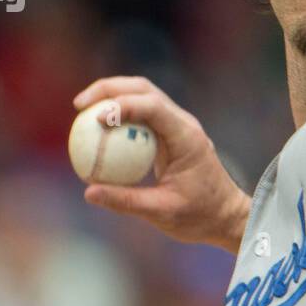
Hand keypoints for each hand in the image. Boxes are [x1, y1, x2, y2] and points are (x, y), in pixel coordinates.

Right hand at [72, 77, 250, 251]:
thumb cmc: (200, 216)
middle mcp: (183, 124)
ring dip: (113, 96)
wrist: (225, 216)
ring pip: (143, 96)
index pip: (152, 107)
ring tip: (82, 110)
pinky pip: (142, 115)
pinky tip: (97, 128)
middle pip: (144, 89)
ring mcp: (178, 126)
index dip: (122, 105)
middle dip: (110, 89)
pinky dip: (120, 114)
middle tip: (79, 105)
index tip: (94, 119)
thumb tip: (89, 192)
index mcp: (186, 137)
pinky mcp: (171, 134)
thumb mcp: (161, 213)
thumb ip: (126, 201)